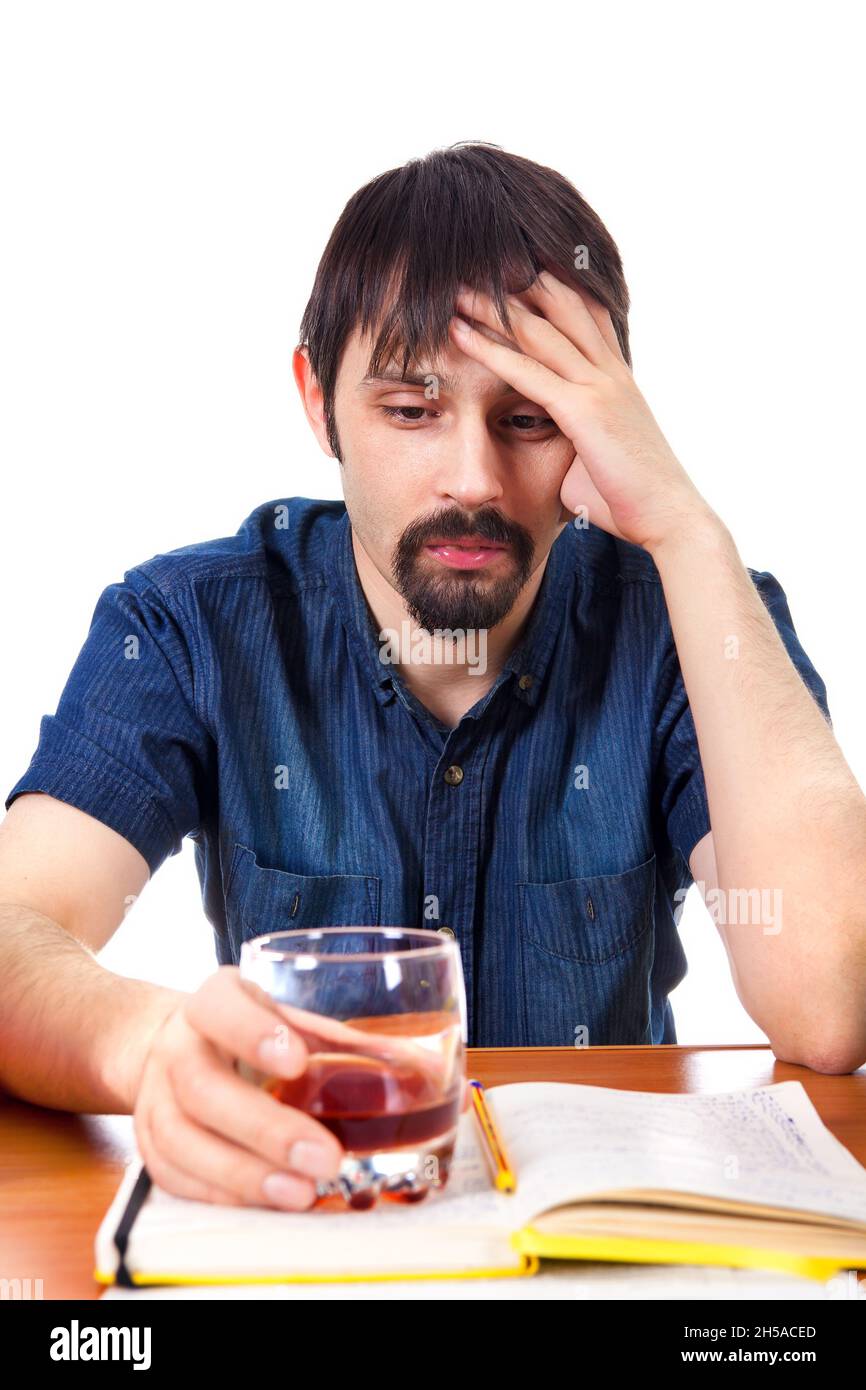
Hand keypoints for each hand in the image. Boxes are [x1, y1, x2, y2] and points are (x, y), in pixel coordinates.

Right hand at [134, 966, 345, 1208]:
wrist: (176, 1046)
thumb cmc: (252, 1030)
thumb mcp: (287, 1016)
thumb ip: (339, 1039)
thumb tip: (422, 1070)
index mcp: (213, 1001)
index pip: (221, 1007)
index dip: (254, 1032)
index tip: (298, 1060)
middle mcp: (178, 1046)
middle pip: (203, 1088)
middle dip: (265, 1128)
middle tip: (326, 1156)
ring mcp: (156, 1097)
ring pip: (183, 1140)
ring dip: (245, 1174)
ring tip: (303, 1194)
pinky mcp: (152, 1143)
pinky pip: (176, 1176)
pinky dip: (224, 1194)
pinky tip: (268, 1202)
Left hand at [449, 271, 714, 552]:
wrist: (669, 519)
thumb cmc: (632, 498)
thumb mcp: (596, 455)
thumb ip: (569, 437)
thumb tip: (544, 444)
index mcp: (617, 378)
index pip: (585, 314)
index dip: (553, 286)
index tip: (517, 267)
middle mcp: (610, 372)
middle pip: (560, 308)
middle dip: (517, 283)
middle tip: (477, 264)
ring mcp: (598, 386)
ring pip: (538, 330)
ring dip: (493, 306)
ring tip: (456, 287)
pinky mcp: (583, 410)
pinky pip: (527, 370)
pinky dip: (489, 348)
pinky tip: (460, 332)